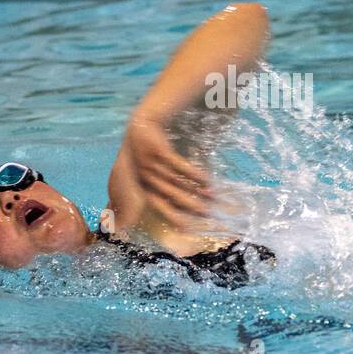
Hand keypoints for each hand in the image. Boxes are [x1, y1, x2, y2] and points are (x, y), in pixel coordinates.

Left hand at [123, 113, 213, 229]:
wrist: (141, 126)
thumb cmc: (143, 152)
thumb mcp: (143, 171)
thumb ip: (152, 187)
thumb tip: (167, 205)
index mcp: (142, 183)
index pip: (157, 203)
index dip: (171, 215)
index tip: (185, 227)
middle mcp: (146, 175)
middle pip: (170, 194)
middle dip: (189, 204)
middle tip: (206, 213)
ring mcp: (152, 163)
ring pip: (177, 180)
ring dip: (195, 189)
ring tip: (211, 196)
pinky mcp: (161, 151)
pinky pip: (180, 164)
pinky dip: (194, 173)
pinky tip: (206, 179)